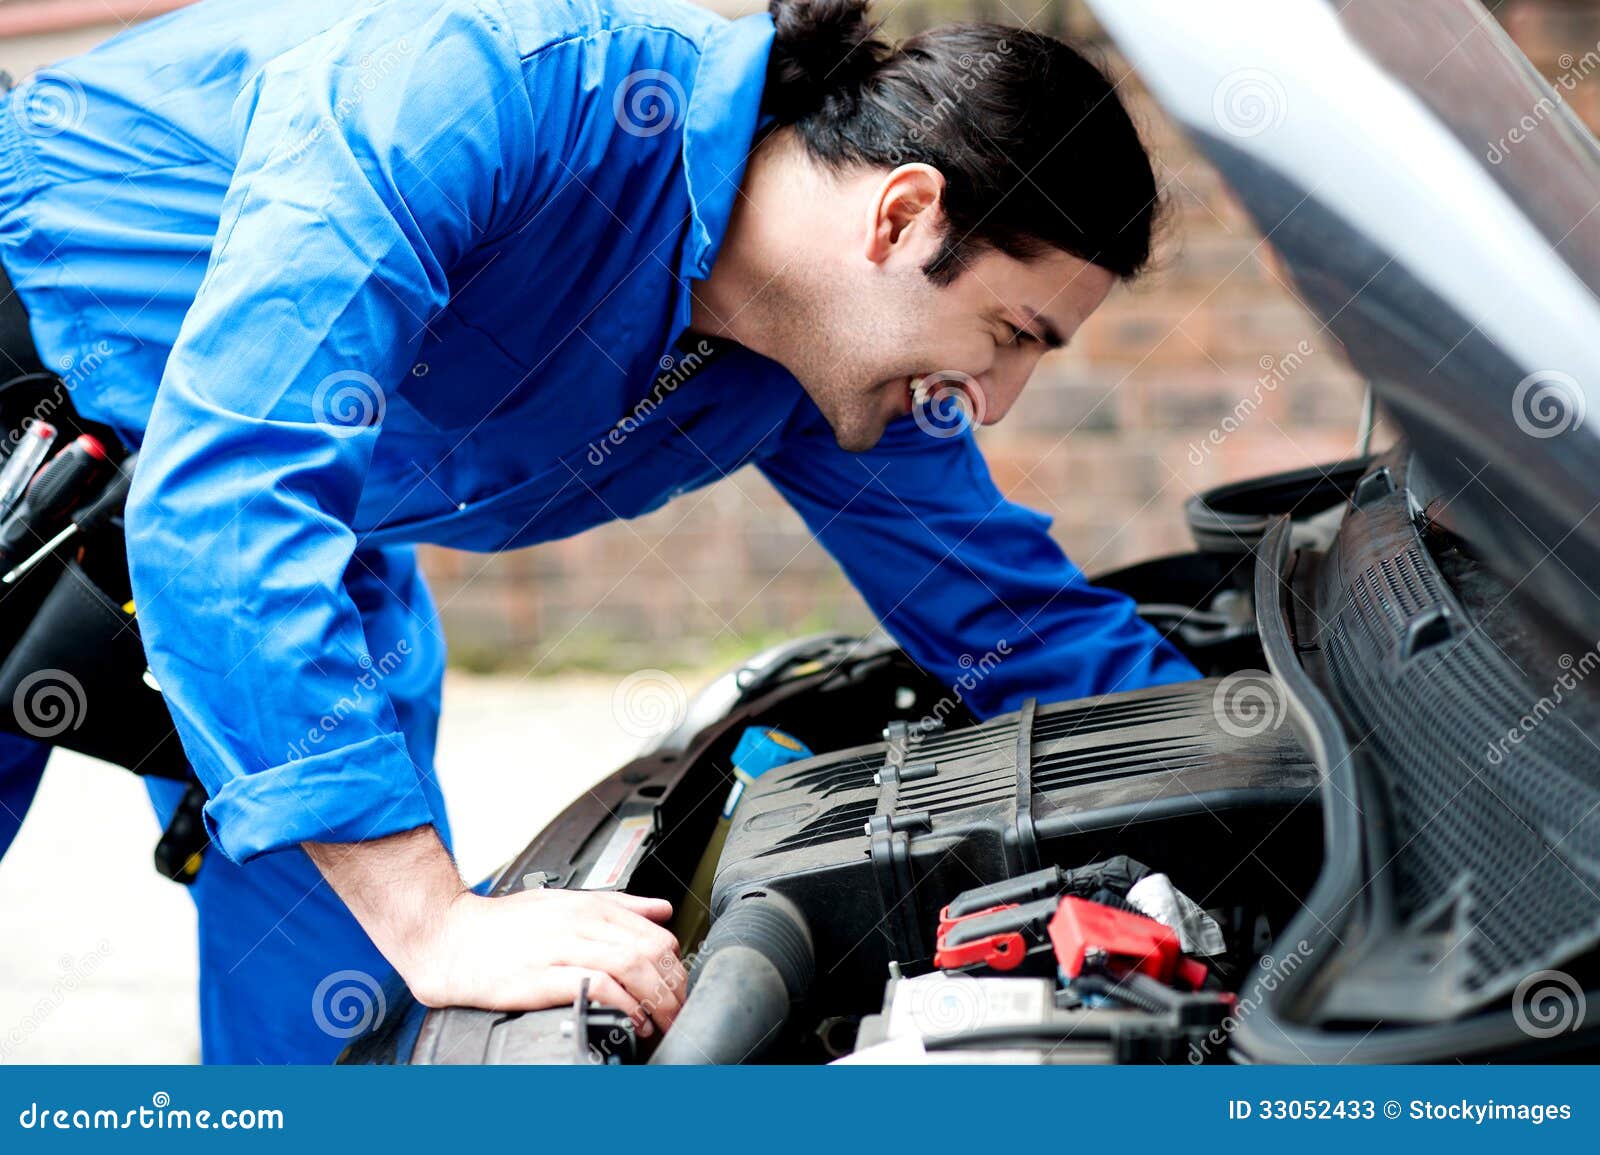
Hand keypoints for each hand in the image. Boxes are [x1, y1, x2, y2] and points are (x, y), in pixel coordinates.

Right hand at [415, 887, 685, 1034]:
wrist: (450, 938)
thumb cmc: (504, 925)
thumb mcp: (565, 901)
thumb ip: (618, 905)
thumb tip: (662, 909)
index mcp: (589, 907)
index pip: (655, 933)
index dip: (676, 967)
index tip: (679, 990)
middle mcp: (579, 924)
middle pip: (649, 951)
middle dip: (672, 988)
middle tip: (677, 1012)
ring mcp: (561, 948)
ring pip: (630, 965)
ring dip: (655, 999)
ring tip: (660, 1022)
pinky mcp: (541, 976)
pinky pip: (596, 985)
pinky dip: (623, 1004)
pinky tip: (630, 1020)